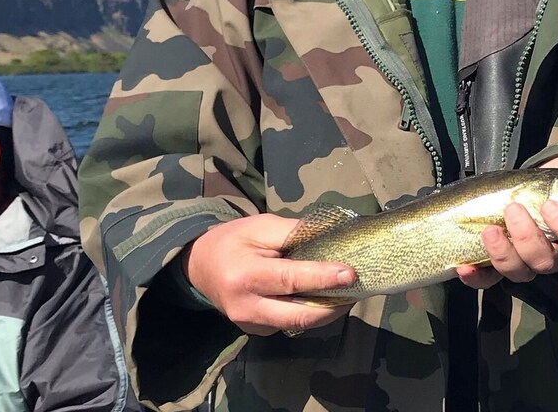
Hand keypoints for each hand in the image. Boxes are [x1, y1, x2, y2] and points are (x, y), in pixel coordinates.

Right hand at [185, 213, 356, 335]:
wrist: (201, 267)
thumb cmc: (233, 241)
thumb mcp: (260, 227)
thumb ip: (294, 232)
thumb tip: (331, 235)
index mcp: (245, 276)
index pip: (291, 281)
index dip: (323, 278)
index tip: (350, 273)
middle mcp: (247, 307)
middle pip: (300, 314)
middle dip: (334, 305)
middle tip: (357, 289)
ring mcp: (251, 324)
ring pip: (300, 323)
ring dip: (327, 311)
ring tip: (347, 293)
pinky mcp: (257, 331)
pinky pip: (291, 324)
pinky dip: (311, 313)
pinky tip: (322, 298)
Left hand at [458, 119, 557, 288]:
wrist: (528, 190)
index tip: (550, 204)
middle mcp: (556, 253)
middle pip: (548, 261)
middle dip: (529, 238)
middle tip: (514, 209)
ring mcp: (527, 263)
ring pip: (520, 272)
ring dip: (504, 254)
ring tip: (490, 230)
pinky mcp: (499, 267)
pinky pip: (488, 281)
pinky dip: (476, 278)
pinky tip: (462, 266)